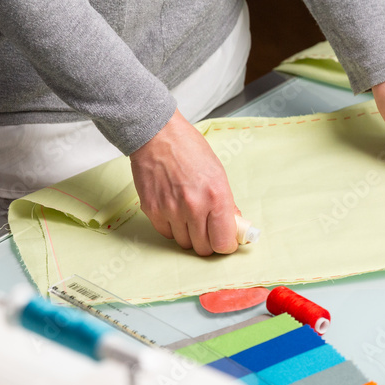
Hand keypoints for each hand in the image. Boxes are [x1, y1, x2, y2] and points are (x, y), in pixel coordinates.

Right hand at [130, 110, 238, 254]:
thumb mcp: (218, 173)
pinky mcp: (152, 210)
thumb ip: (226, 203)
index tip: (224, 241)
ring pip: (184, 243)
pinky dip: (172, 227)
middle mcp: (193, 207)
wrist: (157, 135)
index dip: (225, 245)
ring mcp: (170, 210)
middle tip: (207, 229)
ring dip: (189, 235)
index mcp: (216, 197)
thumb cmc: (189, 150)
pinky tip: (174, 211)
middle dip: (208, 242)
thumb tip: (232, 225)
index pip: (223, 243)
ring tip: (189, 216)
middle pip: (203, 249)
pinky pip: (166, 233)